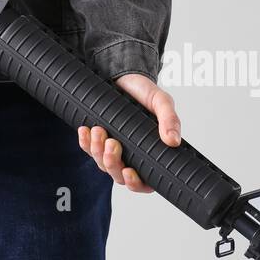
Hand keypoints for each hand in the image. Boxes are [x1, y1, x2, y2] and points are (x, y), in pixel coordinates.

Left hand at [78, 74, 180, 193]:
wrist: (125, 75)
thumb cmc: (146, 92)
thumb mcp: (161, 102)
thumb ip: (170, 120)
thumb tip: (174, 141)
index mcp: (150, 153)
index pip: (145, 182)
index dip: (136, 183)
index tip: (129, 172)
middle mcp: (132, 155)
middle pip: (119, 175)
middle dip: (112, 163)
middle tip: (112, 142)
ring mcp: (113, 149)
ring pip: (103, 164)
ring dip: (97, 151)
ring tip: (98, 130)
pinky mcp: (98, 139)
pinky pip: (88, 149)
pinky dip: (85, 142)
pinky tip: (85, 131)